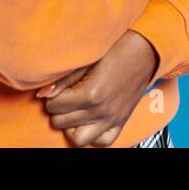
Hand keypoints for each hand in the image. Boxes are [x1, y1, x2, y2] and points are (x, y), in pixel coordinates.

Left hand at [35, 30, 159, 146]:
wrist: (147, 49)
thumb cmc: (117, 48)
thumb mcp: (88, 59)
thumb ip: (64, 78)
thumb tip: (42, 94)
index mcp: (91, 94)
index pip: (53, 106)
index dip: (52, 94)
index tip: (60, 85)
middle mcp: (101, 111)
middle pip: (61, 122)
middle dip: (58, 108)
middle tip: (65, 94)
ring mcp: (112, 119)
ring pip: (77, 139)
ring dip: (71, 125)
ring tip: (73, 109)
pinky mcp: (121, 122)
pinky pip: (102, 142)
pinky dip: (93, 135)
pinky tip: (89, 119)